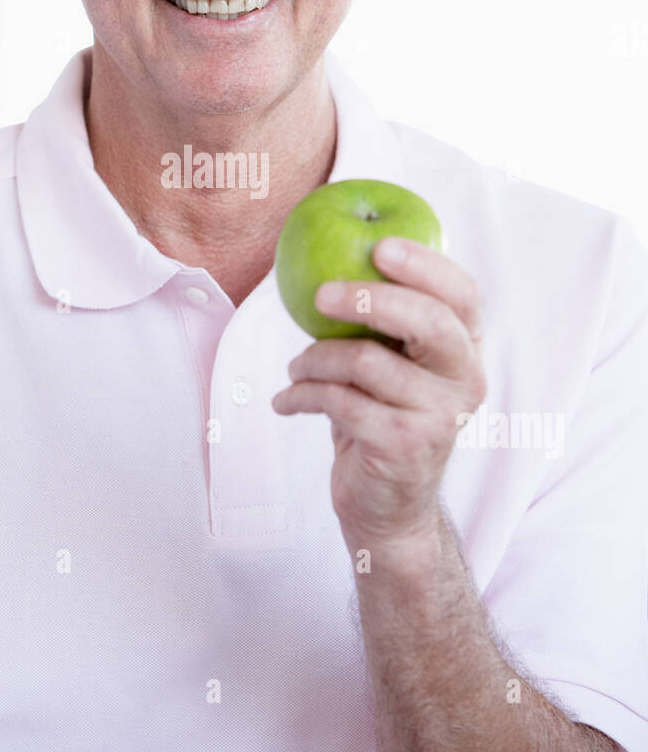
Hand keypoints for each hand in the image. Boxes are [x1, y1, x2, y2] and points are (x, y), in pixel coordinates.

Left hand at [271, 237, 486, 554]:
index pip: (463, 295)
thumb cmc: (382, 415)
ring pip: (367, 362)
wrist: (388, 506)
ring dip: (315, 359)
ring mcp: (440, 417)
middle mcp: (467, 381)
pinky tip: (285, 399)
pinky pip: (340, 402)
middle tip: (320, 294)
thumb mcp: (391, 363)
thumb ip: (382, 319)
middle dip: (369, 298)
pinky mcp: (406, 447)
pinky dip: (303, 394)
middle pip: (428, 321)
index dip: (427, 265)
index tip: (379, 245)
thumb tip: (333, 248)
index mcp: (466, 349)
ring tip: (296, 367)